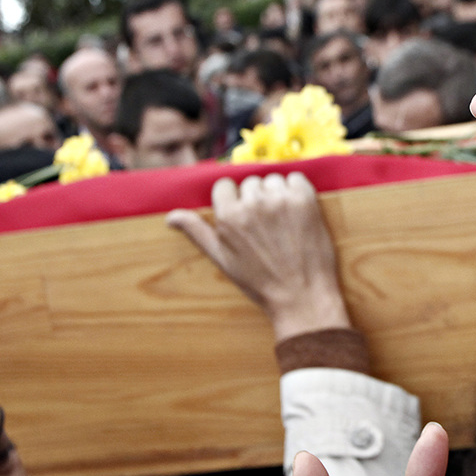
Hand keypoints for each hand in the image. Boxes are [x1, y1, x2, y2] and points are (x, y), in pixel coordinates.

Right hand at [167, 172, 349, 342]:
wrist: (301, 296)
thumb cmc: (260, 281)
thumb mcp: (222, 258)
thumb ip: (198, 232)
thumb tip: (171, 217)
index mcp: (228, 216)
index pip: (224, 185)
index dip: (234, 201)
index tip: (244, 217)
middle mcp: (253, 204)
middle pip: (249, 183)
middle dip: (255, 199)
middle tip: (266, 225)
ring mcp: (280, 200)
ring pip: (272, 180)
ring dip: (276, 194)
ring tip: (283, 222)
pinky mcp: (305, 200)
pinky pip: (296, 178)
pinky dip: (296, 190)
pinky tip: (296, 212)